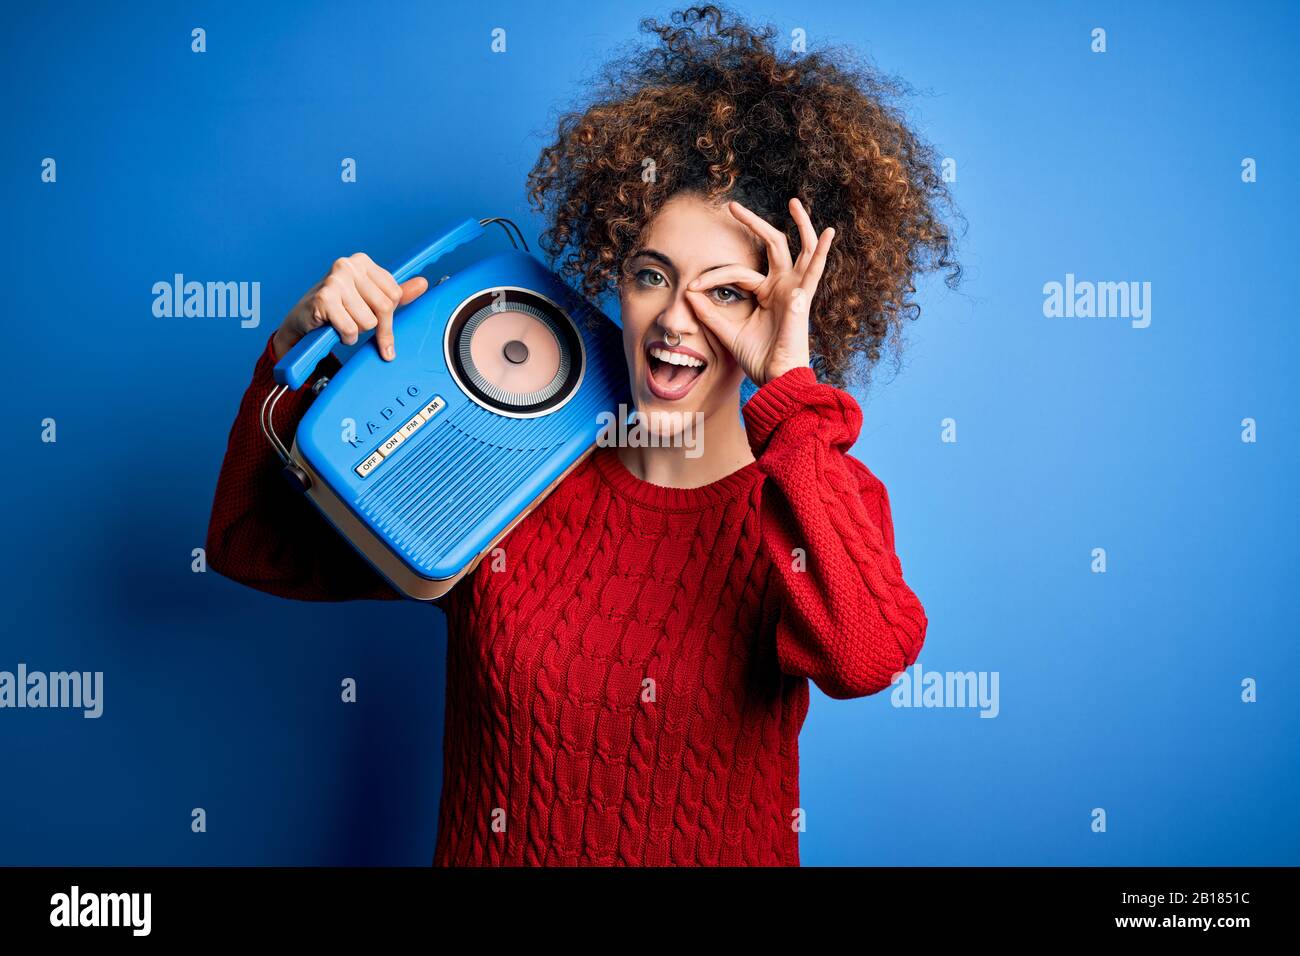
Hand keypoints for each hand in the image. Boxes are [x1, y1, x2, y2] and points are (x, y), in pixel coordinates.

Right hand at [272, 252, 428, 361]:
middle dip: (374, 325)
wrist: (302, 319)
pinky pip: (350, 328)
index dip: (389, 316)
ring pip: (368, 321)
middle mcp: (348, 265)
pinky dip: (345, 336)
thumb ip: (397, 293)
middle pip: (385, 307)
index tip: (378, 321)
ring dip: (356, 330)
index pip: (395, 295)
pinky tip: (335, 328)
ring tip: (343, 322)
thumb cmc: (338, 307)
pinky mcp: (324, 298)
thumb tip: (422, 284)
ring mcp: (335, 280)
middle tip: (356, 322)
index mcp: (363, 262)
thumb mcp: (370, 298)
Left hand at [685, 198, 833, 386]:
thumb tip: (688, 294)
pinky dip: (822, 254)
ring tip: (795, 202)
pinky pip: (815, 273)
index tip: (692, 286)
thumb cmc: (757, 358)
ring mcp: (795, 290)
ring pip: (802, 249)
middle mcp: (782, 286)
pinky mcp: (804, 299)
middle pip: (772, 245)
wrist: (776, 379)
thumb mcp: (727, 332)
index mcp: (766, 293)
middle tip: (732, 206)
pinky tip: (828, 234)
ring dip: (800, 225)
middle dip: (753, 223)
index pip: (737, 272)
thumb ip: (709, 313)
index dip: (713, 276)